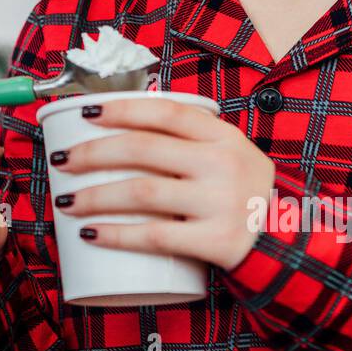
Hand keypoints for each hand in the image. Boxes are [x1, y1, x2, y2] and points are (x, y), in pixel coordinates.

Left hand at [52, 97, 275, 271]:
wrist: (289, 238)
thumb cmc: (245, 191)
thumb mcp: (231, 151)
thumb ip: (191, 135)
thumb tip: (127, 113)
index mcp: (222, 135)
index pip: (165, 112)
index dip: (121, 109)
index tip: (85, 112)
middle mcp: (222, 164)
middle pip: (143, 149)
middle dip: (92, 152)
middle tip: (62, 160)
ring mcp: (221, 202)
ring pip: (141, 192)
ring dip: (94, 196)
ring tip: (66, 201)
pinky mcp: (218, 241)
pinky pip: (155, 237)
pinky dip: (117, 235)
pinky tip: (91, 234)